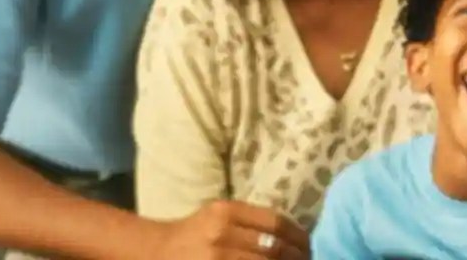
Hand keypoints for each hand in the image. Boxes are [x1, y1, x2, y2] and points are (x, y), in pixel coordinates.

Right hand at [149, 200, 310, 258]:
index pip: (276, 223)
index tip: (310, 245)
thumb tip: (295, 236)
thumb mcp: (221, 214)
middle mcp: (222, 233)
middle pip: (274, 248)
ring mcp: (216, 256)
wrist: (156, 250)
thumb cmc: (195, 231)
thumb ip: (253, 220)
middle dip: (297, 257)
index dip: (299, 236)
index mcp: (228, 211)